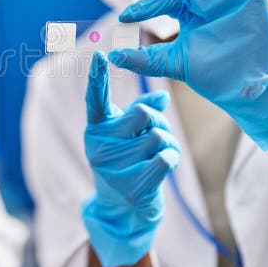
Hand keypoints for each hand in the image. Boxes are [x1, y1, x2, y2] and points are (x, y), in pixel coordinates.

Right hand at [82, 51, 179, 266]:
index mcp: (96, 128)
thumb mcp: (130, 134)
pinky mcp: (131, 189)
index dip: (97, 77)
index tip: (99, 55)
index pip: (95, 99)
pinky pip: (165, 159)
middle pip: (143, 114)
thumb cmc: (128, 163)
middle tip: (156, 135)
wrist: (123, 211)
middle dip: (159, 121)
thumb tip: (162, 97)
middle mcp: (97, 147)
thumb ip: (143, 112)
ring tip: (159, 154)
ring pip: (158, 137)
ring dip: (169, 143)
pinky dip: (172, 158)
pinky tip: (164, 166)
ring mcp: (112, 169)